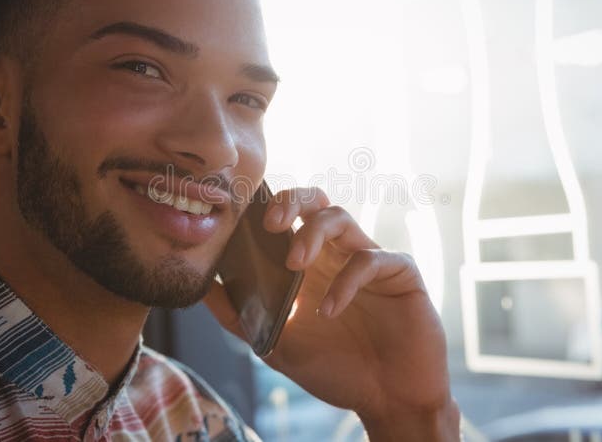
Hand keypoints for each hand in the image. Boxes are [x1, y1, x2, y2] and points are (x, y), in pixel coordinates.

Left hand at [204, 187, 459, 440]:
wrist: (388, 399)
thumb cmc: (337, 369)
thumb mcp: (277, 344)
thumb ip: (241, 316)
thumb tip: (201, 290)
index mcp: (311, 264)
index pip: (288, 217)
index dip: (265, 208)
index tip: (241, 219)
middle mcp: (338, 254)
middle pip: (315, 201)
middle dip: (292, 201)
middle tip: (271, 223)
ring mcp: (370, 260)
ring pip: (341, 217)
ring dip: (312, 233)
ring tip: (294, 264)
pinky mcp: (400, 273)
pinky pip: (372, 259)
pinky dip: (346, 280)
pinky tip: (329, 309)